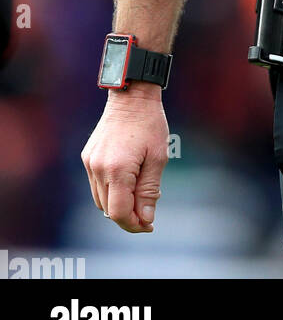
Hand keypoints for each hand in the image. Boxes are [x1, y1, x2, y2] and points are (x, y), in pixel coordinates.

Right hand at [81, 90, 167, 232]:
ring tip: (140, 194)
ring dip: (118, 204)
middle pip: (108, 209)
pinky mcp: (88, 156)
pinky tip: (128, 181)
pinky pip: (96, 184)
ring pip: (100, 199)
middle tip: (148, 211)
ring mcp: (90, 162)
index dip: (133, 224)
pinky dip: (110, 190)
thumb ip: (149, 191)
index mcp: (117, 169)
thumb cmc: (150, 123)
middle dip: (128, 216)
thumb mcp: (158, 157)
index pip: (118, 213)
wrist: (131, 94)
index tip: (149, 225)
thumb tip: (145, 218)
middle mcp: (98, 168)